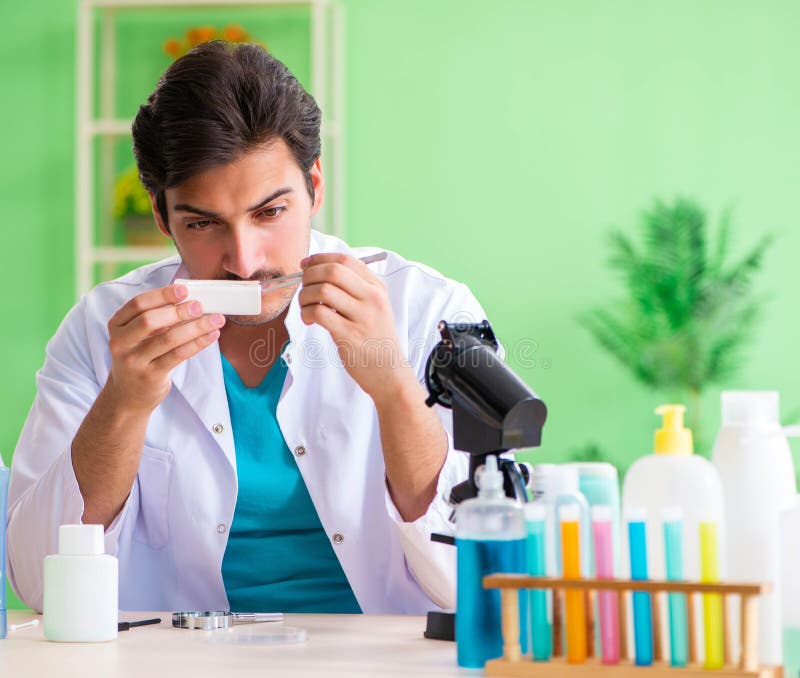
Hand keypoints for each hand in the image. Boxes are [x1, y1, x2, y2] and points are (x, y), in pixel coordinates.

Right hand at [105, 284, 225, 412]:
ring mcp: (134, 361)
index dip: (162, 295)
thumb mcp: (138, 336)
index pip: (138, 304)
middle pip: (150, 320)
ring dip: (196, 327)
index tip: (185, 289)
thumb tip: (190, 298)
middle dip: (178, 311)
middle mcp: (121, 342)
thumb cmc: (140, 357)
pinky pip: (178, 355)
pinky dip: (198, 343)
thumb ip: (156, 317)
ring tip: (216, 319)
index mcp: (117, 325)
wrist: (128, 395)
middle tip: (200, 306)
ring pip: (168, 339)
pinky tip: (212, 335)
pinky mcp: (151, 375)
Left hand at [298, 253, 412, 401]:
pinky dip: (307, 313)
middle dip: (309, 275)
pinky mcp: (350, 335)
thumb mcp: (374, 307)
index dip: (320, 259)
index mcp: (376, 287)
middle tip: (304, 288)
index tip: (306, 265)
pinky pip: (319, 313)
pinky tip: (309, 320)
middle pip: (333, 271)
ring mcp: (362, 316)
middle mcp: (372, 298)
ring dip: (305, 296)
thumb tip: (318, 271)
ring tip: (306, 307)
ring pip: (323, 290)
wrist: (389, 372)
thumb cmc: (375, 339)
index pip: (345, 260)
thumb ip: (354, 288)